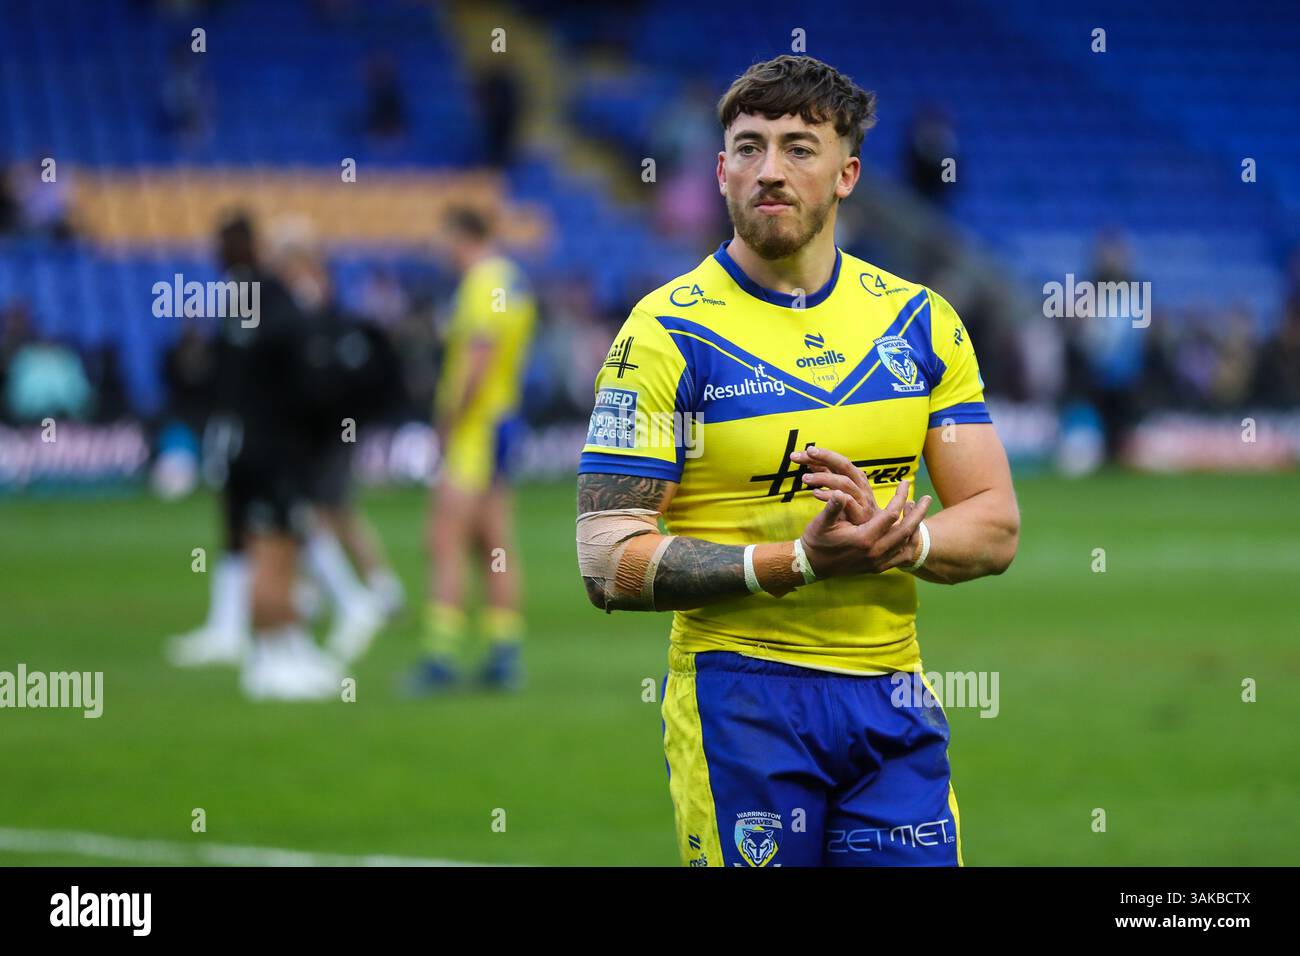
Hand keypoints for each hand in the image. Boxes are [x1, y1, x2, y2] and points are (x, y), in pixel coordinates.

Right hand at [792, 446, 931, 576]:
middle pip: (906, 531)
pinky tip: (908, 531)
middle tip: (928, 498)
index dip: (900, 497)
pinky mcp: (877, 568)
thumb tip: (839, 493)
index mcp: (864, 539)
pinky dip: (908, 543)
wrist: (812, 565)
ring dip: (915, 527)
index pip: (890, 515)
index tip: (904, 483)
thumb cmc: (817, 540)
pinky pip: (901, 557)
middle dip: (919, 513)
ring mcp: (877, 563)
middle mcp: (875, 552)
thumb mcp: (821, 522)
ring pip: (906, 545)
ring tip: (917, 511)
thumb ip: (832, 507)